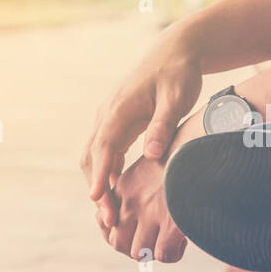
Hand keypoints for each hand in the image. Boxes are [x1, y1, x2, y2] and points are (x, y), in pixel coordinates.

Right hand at [82, 31, 201, 224]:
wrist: (175, 52)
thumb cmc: (179, 74)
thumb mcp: (176, 98)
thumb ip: (163, 126)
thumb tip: (152, 154)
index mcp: (119, 110)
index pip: (102, 148)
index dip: (98, 176)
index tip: (96, 201)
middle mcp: (108, 115)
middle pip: (91, 157)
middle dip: (96, 188)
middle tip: (109, 220)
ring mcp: (110, 119)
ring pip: (94, 157)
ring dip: (99, 184)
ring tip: (112, 215)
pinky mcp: (118, 123)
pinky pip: (106, 153)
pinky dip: (106, 173)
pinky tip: (118, 195)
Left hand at [101, 155, 187, 263]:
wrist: (204, 145)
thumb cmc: (186, 156)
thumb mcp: (155, 168)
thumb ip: (142, 190)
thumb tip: (143, 217)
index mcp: (125, 188)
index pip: (107, 225)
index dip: (124, 236)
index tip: (142, 235)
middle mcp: (132, 201)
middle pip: (119, 243)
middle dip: (137, 248)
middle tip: (157, 243)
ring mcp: (150, 212)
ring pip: (139, 252)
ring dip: (156, 252)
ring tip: (173, 241)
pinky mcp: (171, 222)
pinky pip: (163, 254)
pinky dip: (173, 254)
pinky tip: (183, 241)